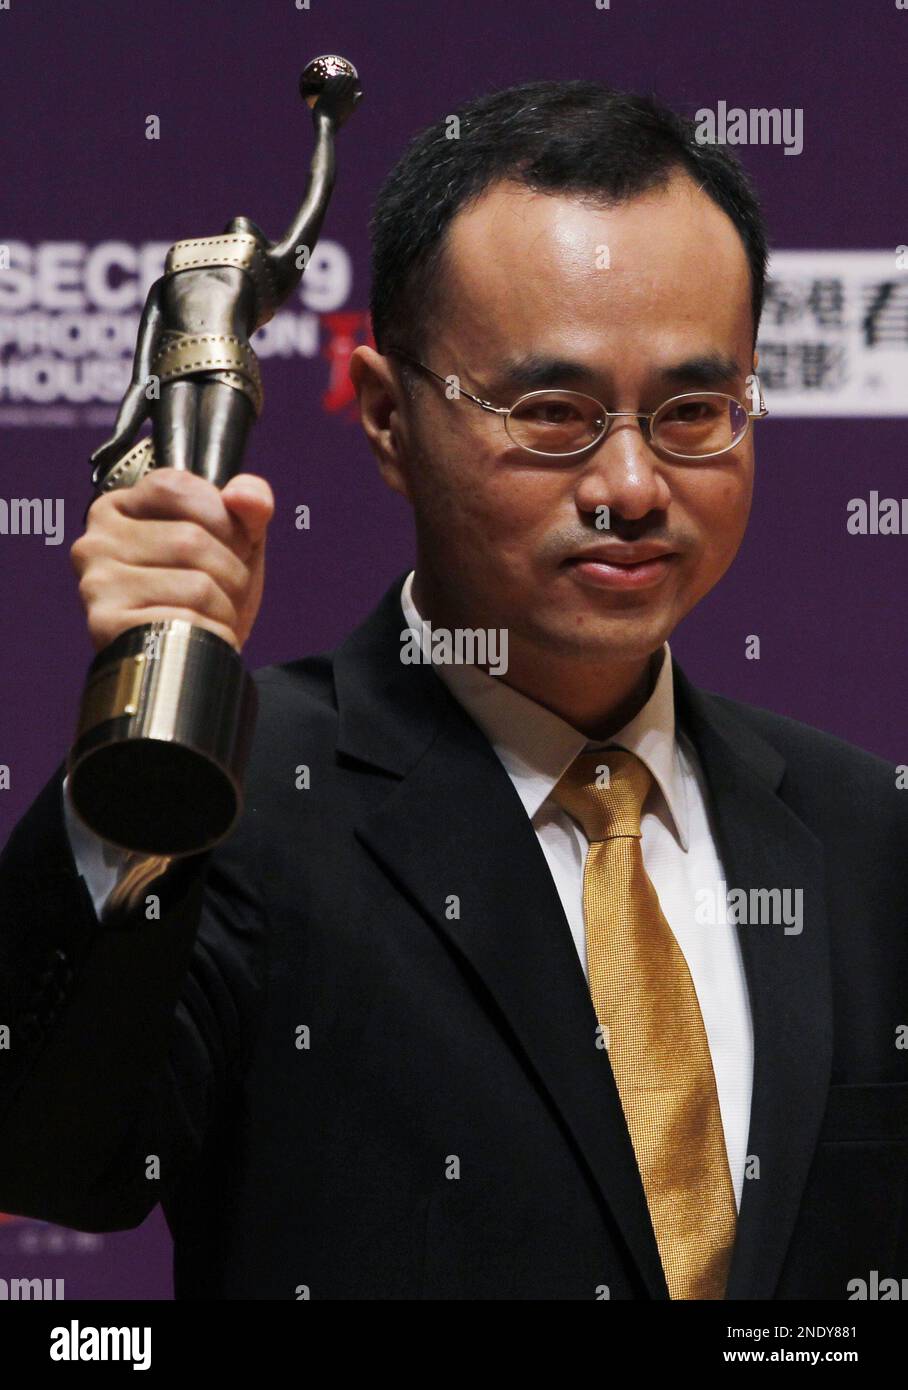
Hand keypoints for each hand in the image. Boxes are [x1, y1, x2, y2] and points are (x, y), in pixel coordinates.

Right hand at [70, 468, 273, 653]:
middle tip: (230, 592)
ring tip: (216, 616)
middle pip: (191, 539)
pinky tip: (203, 638)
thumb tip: (245, 497)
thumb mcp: (235, 539)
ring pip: (194, 584)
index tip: (232, 546)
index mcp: (121, 508)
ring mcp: (98, 584)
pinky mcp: (107, 625)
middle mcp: (97, 541)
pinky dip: (213, 635)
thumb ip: (250, 503)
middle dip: (233, 572)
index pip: (178, 487)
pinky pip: (184, 622)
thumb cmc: (207, 590)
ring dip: (225, 608)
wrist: (192, 658)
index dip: (223, 520)